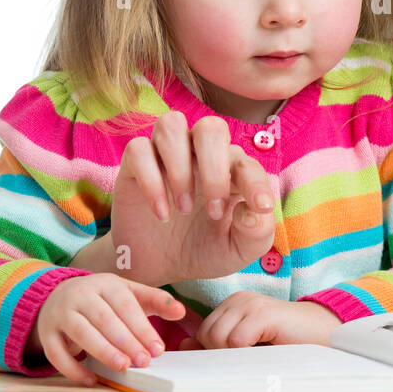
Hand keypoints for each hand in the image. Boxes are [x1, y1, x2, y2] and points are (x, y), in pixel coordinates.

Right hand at [32, 273, 184, 385]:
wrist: (59, 296)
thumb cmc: (104, 300)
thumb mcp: (129, 294)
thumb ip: (156, 301)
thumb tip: (181, 311)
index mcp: (105, 283)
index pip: (125, 306)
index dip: (142, 328)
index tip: (158, 350)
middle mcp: (81, 295)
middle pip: (104, 319)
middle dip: (126, 342)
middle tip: (143, 362)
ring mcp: (61, 314)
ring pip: (81, 333)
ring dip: (103, 352)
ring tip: (123, 368)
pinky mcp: (46, 333)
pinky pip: (56, 353)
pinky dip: (72, 369)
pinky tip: (92, 380)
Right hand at [109, 111, 276, 284]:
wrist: (160, 266)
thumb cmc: (205, 249)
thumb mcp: (239, 250)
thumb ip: (257, 231)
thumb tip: (253, 210)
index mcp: (231, 168)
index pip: (247, 161)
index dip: (255, 182)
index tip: (258, 208)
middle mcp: (200, 153)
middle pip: (210, 128)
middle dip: (214, 169)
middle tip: (212, 212)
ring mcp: (166, 155)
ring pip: (170, 125)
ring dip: (180, 169)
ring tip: (184, 209)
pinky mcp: (134, 165)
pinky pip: (138, 148)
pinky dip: (150, 180)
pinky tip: (161, 212)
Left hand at [178, 292, 341, 349]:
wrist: (324, 335)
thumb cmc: (286, 342)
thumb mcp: (246, 343)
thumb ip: (216, 342)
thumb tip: (183, 348)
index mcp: (232, 303)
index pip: (202, 332)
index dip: (215, 351)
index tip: (238, 356)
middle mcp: (239, 299)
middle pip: (206, 335)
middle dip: (222, 353)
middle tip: (251, 355)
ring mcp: (251, 303)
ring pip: (218, 338)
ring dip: (236, 355)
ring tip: (259, 352)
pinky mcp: (264, 314)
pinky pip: (236, 341)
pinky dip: (248, 353)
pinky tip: (267, 348)